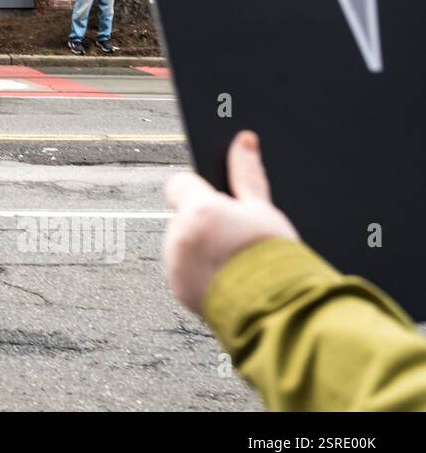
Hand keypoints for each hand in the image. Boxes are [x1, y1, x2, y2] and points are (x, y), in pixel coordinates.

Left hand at [163, 131, 299, 315]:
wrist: (278, 312)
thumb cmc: (276, 261)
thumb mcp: (265, 212)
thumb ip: (247, 175)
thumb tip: (244, 141)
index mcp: (199, 211)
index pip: (179, 183)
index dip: (198, 190)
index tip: (216, 202)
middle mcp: (179, 236)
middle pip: (184, 217)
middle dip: (204, 223)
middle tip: (235, 239)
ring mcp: (175, 264)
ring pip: (182, 243)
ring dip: (200, 248)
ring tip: (234, 261)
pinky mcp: (177, 287)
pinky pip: (182, 269)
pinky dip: (199, 271)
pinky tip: (227, 278)